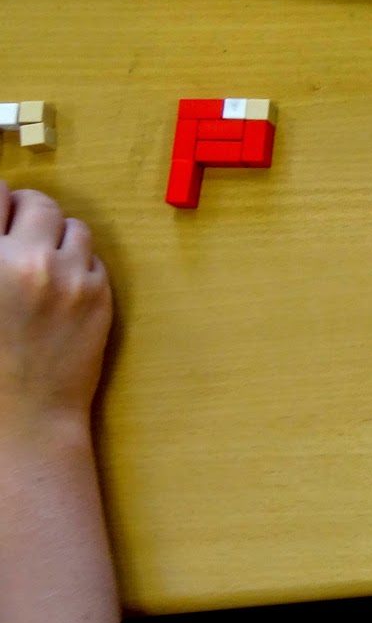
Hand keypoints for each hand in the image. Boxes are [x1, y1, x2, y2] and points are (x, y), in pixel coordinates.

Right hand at [0, 184, 111, 445]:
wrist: (23, 418)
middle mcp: (24, 261)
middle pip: (38, 204)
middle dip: (27, 215)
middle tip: (19, 235)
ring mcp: (68, 277)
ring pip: (74, 227)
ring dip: (58, 238)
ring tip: (42, 262)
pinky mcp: (100, 295)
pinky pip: (94, 259)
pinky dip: (80, 266)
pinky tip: (61, 289)